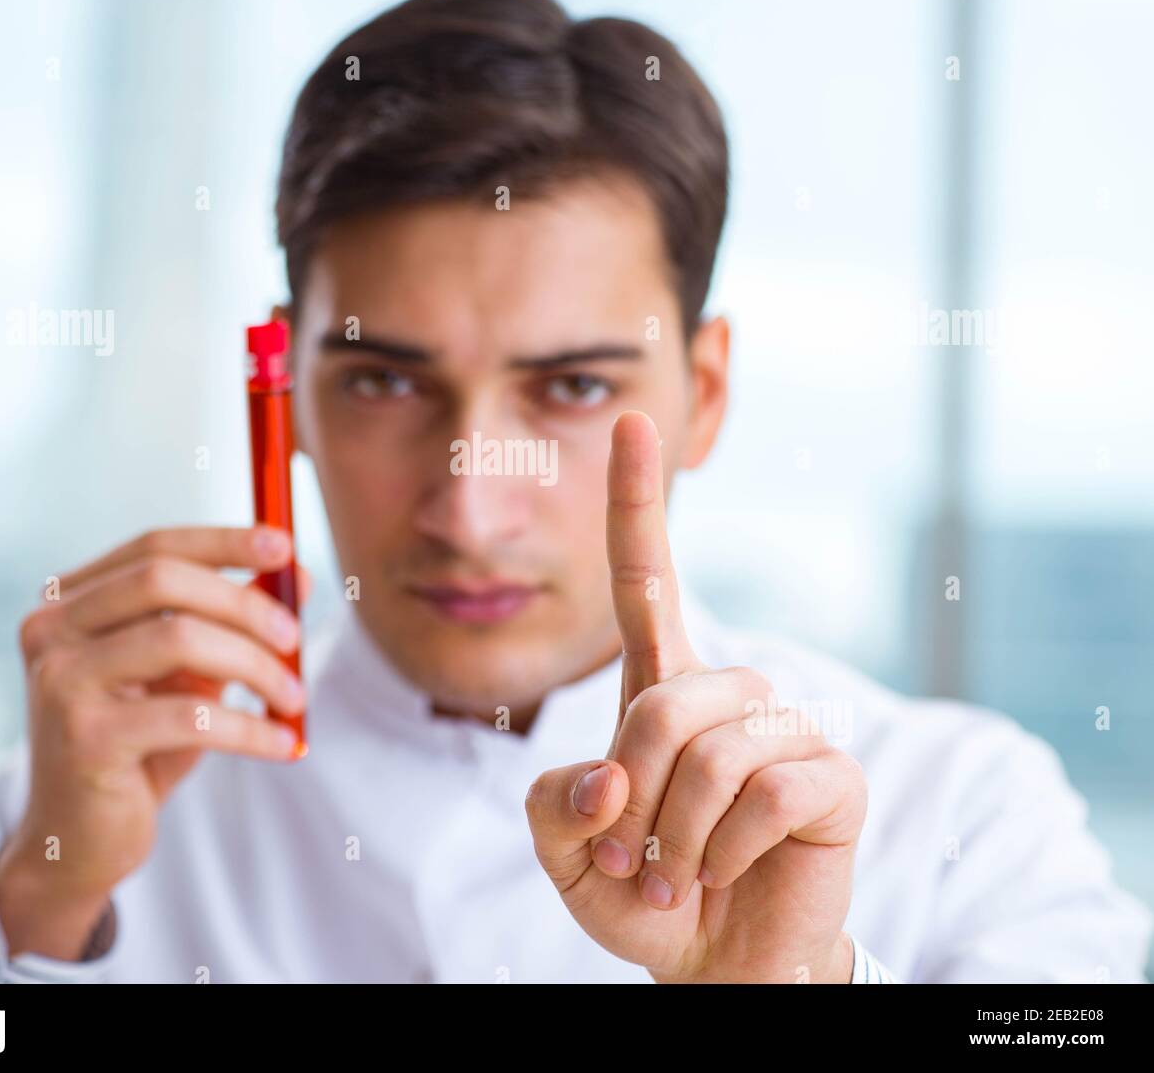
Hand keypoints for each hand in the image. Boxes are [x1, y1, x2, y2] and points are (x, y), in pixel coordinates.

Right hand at [0, 525, 311, 960]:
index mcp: (70, 604)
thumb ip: (230, 622)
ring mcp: (61, 684)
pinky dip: (250, 727)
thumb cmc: (141, 746)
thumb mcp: (188, 675)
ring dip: (254, 666)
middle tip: (295, 636)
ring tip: (293, 698)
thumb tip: (298, 574)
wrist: (79, 841)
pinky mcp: (85, 740)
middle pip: (163, 580)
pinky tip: (284, 743)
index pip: (154, 547)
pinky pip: (191, 716)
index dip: (223, 542)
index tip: (285, 545)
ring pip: (180, 639)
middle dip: (243, 601)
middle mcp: (51, 632)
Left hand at [525, 412, 865, 982]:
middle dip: (634, 794)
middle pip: (661, 701)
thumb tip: (609, 775)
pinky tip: (729, 872)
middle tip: (633, 857)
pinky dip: (726, 851)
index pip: (646, 582)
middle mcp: (730, 693)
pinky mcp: (834, 776)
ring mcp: (788, 729)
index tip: (629, 422)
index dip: (635, 503)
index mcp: (664, 687)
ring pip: (711, 748)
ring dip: (676, 833)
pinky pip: (766, 792)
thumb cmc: (646, 895)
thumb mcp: (570, 854)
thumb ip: (555, 808)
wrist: (719, 966)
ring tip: (678, 874)